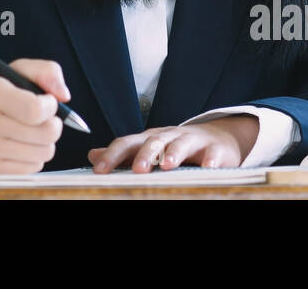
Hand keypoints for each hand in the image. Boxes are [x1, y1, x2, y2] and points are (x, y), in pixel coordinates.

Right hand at [0, 58, 66, 173]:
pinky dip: (34, 157)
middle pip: (45, 134)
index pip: (34, 109)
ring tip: (32, 132)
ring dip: (45, 142)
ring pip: (43, 153)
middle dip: (53, 125)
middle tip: (44, 119)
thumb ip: (46, 72)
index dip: (51, 107)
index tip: (48, 103)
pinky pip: (33, 168)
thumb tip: (64, 95)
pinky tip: (21, 146)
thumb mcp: (14, 72)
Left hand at [88, 114, 259, 172]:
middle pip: (153, 142)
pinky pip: (212, 153)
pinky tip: (207, 167)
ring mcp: (191, 140)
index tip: (99, 171)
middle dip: (144, 155)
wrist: (214, 138)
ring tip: (167, 166)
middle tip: (137, 170)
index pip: (127, 143)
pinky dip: (210, 159)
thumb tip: (92, 156)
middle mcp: (168, 136)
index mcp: (148, 139)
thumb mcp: (147, 148)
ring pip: (180, 144)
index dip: (112, 156)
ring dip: (173, 154)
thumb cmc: (173, 147)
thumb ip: (122, 154)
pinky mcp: (213, 148)